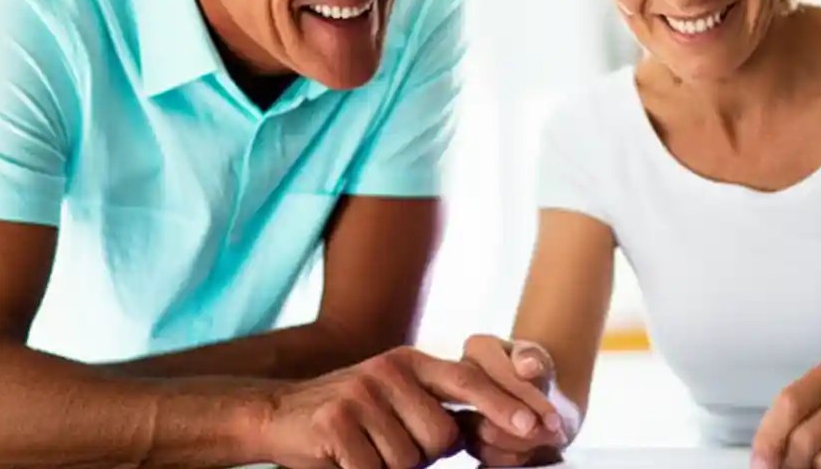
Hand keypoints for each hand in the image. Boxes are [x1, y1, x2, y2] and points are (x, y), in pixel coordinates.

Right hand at [259, 345, 562, 468]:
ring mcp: (361, 393)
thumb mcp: (398, 398)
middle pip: (442, 437)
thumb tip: (501, 427)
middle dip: (425, 456)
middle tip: (391, 444)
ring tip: (366, 448)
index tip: (540, 427)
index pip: (470, 381)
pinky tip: (346, 457)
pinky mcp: (336, 420)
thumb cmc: (352, 415)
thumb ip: (439, 408)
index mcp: (411, 362)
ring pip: (408, 461)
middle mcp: (390, 370)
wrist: (280, 415)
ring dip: (389, 468)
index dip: (506, 406)